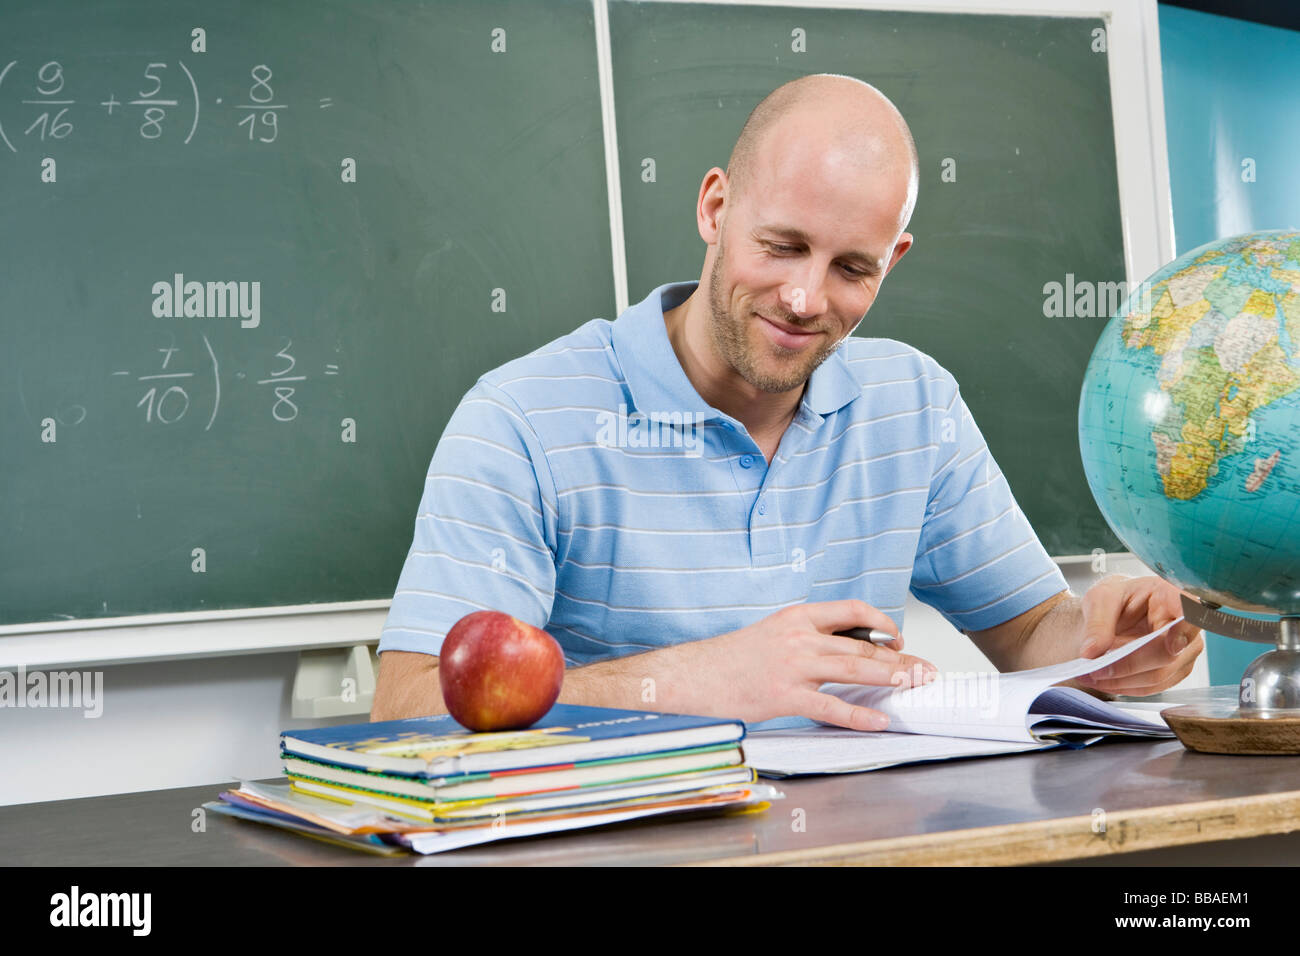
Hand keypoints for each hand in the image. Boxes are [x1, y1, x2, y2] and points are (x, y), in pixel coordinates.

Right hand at [687, 600, 936, 729]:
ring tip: (915, 686)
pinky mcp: (785, 696)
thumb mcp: (773, 632)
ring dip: (891, 677)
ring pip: (855, 669)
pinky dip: (860, 715)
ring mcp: (793, 666)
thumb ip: (807, 636)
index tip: (898, 638)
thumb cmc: (730, 658)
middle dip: (900, 658)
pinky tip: (880, 720)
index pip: (852, 610)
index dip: (882, 622)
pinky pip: (831, 706)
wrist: (693, 674)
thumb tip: (845, 647)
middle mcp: (800, 637)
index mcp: (797, 616)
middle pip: (863, 644)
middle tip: (924, 670)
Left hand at [1075, 575, 1204, 695]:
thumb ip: (1097, 624)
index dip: (1185, 632)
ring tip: (1090, 676)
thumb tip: (1091, 652)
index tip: (1171, 647)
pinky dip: (1126, 686)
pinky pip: (1154, 687)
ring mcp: (1185, 650)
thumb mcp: (1099, 599)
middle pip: (1167, 656)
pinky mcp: (1176, 670)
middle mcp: (1187, 625)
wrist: (1118, 610)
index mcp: (1172, 596)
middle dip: (1127, 666)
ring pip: (1159, 676)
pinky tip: (1105, 681)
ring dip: (1122, 681)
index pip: (1192, 614)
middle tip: (1093, 669)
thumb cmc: (1116, 598)